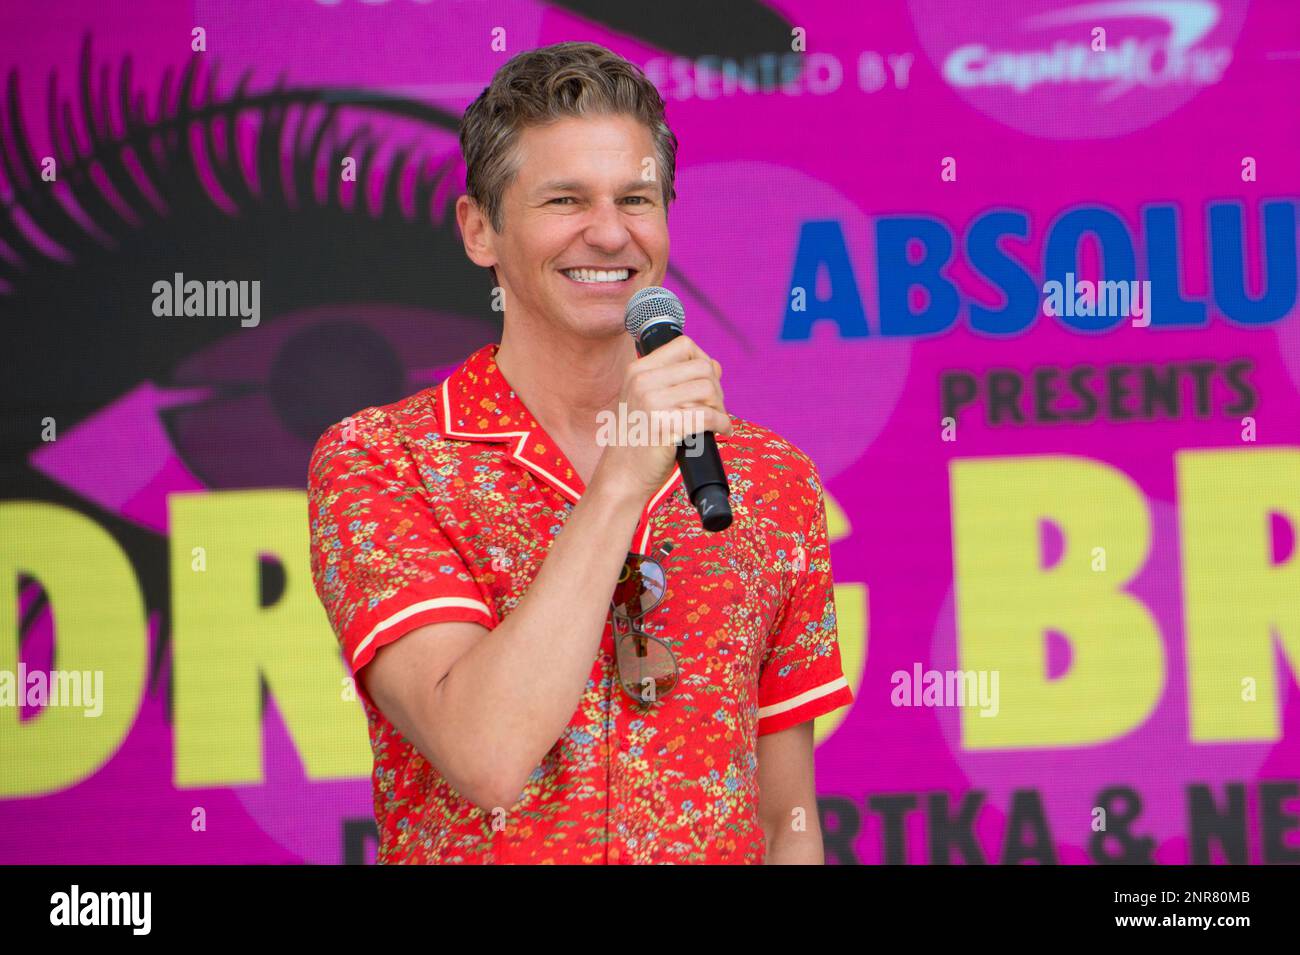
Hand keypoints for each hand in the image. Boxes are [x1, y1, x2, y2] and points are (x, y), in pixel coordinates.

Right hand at [592, 335, 732, 506]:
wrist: (622, 473)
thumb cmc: (640, 438)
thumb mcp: (647, 400)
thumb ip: (675, 380)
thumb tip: (714, 366)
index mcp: (637, 370)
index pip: (684, 345)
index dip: (703, 360)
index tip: (707, 382)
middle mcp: (643, 382)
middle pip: (702, 367)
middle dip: (717, 388)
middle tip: (715, 408)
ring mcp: (652, 403)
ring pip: (708, 389)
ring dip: (720, 406)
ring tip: (717, 420)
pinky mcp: (665, 426)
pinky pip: (707, 416)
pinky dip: (722, 423)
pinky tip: (722, 430)